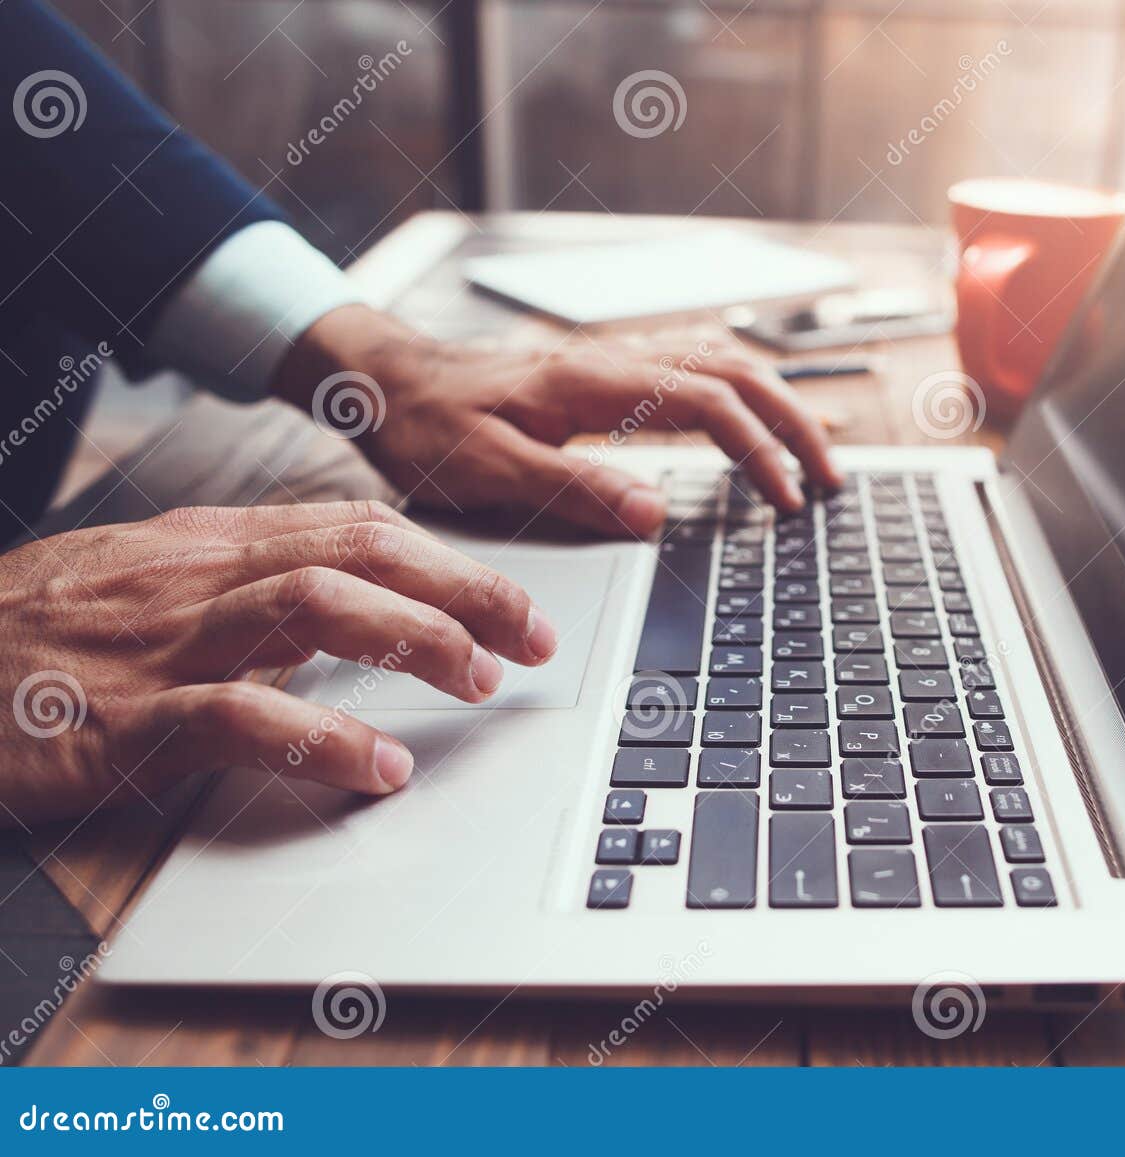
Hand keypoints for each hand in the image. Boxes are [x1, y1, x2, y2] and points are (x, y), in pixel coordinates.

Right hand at [0, 501, 551, 826]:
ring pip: (315, 607)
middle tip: (534, 639)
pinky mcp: (123, 716)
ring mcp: (163, 641)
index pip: (362, 531)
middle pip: (362, 553)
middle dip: (465, 590)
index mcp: (215, 544)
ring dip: (414, 641)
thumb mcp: (153, 586)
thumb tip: (353, 613)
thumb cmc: (36, 631)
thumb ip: (251, 590)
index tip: (518, 604)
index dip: (454, 563)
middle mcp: (202, 576)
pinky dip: (320, 736)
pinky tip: (378, 765)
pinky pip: (238, 714)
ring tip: (478, 681)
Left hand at [270, 305, 842, 536]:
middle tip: (832, 481)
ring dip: (777, 404)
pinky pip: (697, 367)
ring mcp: (615, 361)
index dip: (761, 452)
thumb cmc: (426, 427)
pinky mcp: (608, 373)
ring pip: (724, 361)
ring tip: (814, 454)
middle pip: (737, 372)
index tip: (788, 502)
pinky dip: (743, 392)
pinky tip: (755, 417)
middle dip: (795, 424)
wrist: (383, 380)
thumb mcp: (487, 471)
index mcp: (594, 382)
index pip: (710, 403)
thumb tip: (656, 510)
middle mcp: (615, 360)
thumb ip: (573, 489)